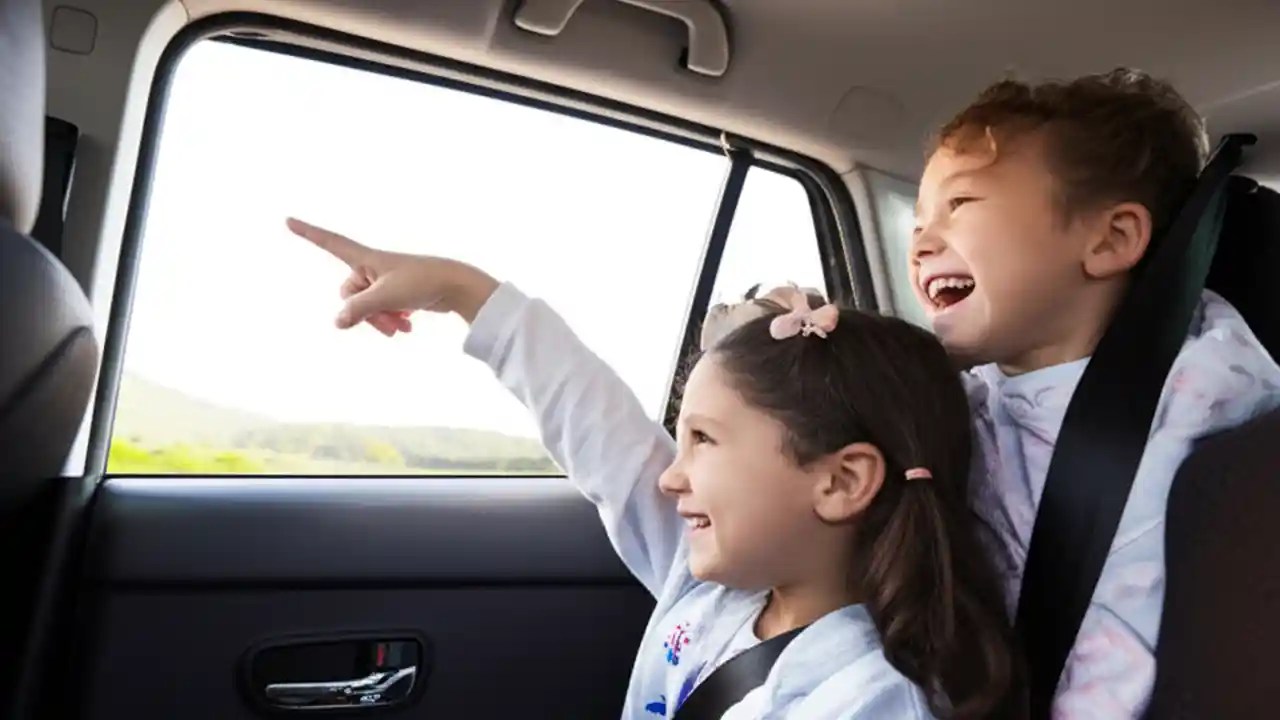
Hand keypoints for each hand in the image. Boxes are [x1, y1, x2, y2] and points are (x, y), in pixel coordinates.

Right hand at [286, 218, 498, 335]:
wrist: (457, 286)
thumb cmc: (422, 283)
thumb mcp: (386, 297)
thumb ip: (359, 310)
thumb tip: (338, 322)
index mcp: (366, 258)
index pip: (330, 242)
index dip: (308, 233)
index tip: (288, 219)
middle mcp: (372, 267)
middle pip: (350, 294)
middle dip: (366, 314)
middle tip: (388, 324)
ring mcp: (384, 281)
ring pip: (367, 307)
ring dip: (380, 321)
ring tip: (400, 328)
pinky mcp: (397, 293)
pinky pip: (382, 310)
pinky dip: (392, 320)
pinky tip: (407, 327)